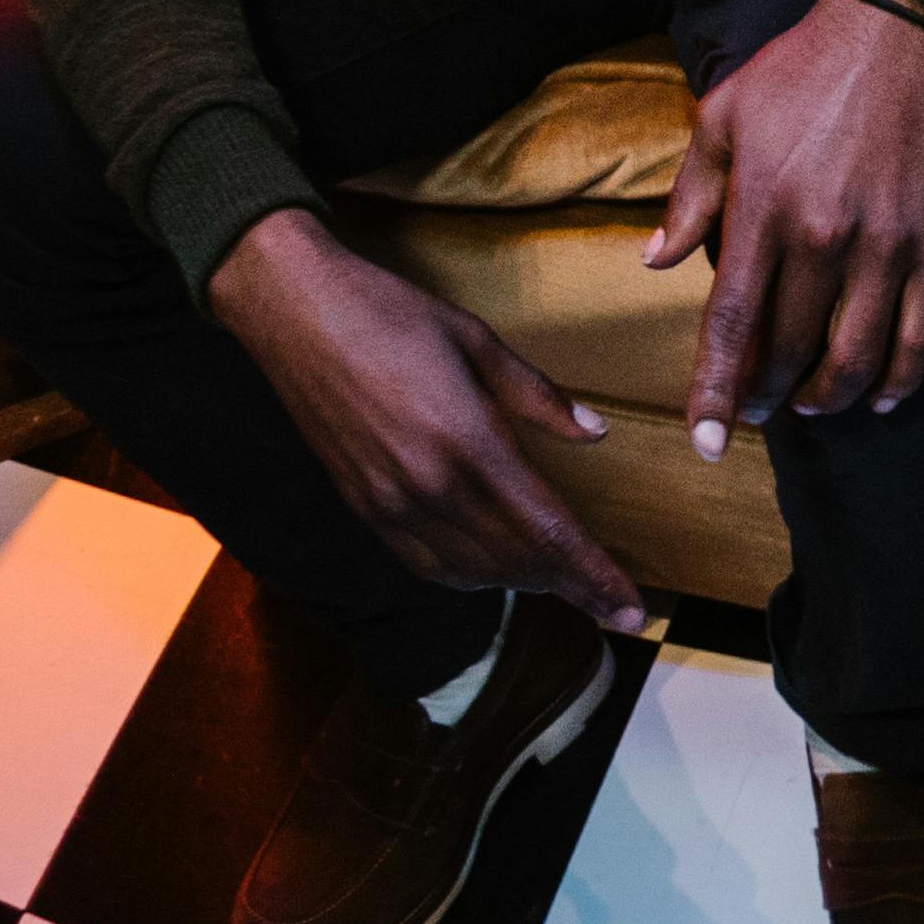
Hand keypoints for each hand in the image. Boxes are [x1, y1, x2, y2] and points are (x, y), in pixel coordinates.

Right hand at [206, 209, 655, 630]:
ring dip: (523, 584)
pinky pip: (424, 563)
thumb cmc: (391, 313)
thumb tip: (595, 433)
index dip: (593, 576)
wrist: (293, 312)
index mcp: (466, 443)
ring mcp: (388, 503)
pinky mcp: (362, 505)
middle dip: (571, 588)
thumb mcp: (478, 341)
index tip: (630, 611)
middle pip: (515, 562)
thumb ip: (538, 396)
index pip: (546, 531)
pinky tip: (494, 571)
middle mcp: (427, 487)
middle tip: (613, 606)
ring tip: (567, 585)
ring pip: (470, 572)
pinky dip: (469, 576)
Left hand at [649, 0, 923, 451]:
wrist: (899, 30)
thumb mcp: (724, 118)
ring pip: (854, 357)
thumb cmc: (802, 69)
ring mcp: (885, 245)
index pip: (732, 324)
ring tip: (810, 403)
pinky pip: (920, 333)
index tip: (703, 441)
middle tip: (755, 411)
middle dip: (765, 396)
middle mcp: (823, 237)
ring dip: (827, 397)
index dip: (715, 390)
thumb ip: (689, 196)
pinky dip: (900, 378)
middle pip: (788, 349)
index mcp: (763, 209)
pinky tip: (882, 397)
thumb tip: (653, 261)